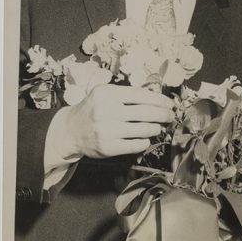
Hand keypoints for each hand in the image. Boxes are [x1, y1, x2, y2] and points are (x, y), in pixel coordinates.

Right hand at [60, 84, 174, 159]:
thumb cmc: (94, 109)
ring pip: (144, 130)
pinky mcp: (108, 147)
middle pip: (147, 113)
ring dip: (156, 128)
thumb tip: (158, 99)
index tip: (170, 104)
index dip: (161, 100)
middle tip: (170, 116)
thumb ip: (128, 94)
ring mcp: (106, 130)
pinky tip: (144, 138)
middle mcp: (106, 111)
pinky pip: (137, 145)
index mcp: (107, 93)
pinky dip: (145, 141)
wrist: (71, 130)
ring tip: (158, 127)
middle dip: (164, 115)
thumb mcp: (106, 94)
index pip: (142, 95)